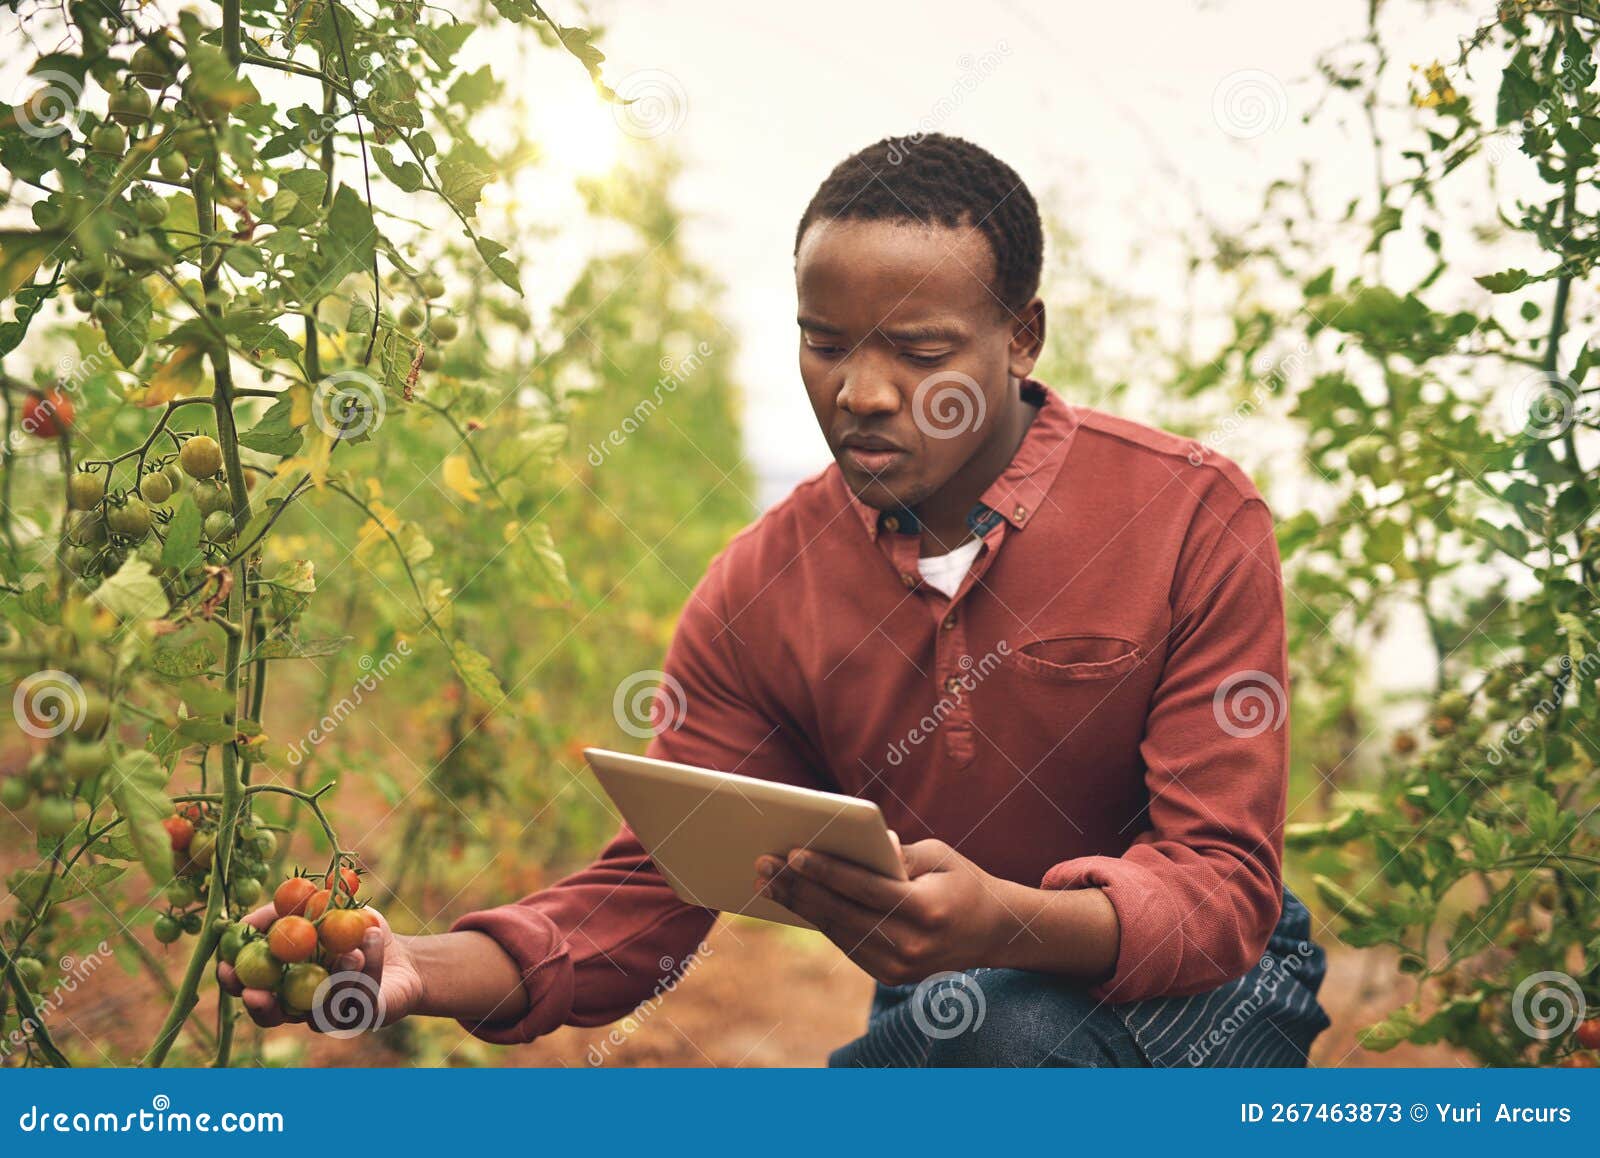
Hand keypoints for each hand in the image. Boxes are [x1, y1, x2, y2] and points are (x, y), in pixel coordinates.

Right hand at [216, 904, 425, 1030]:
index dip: (235, 983)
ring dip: (335, 977)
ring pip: (324, 1007)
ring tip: (346, 952)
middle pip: (274, 1016)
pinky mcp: (365, 1015)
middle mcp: (303, 1008)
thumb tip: (241, 922)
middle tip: (256, 992)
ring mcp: (333, 1015)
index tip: (225, 968)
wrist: (401, 954)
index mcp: (285, 985)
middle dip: (262, 1006)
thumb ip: (280, 914)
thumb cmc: (351, 931)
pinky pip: (361, 995)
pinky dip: (368, 964)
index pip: (251, 991)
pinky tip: (371, 939)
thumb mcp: (316, 909)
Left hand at [755, 837, 1011, 985]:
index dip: (827, 871)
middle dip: (798, 888)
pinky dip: (818, 920)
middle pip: (841, 913)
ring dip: (799, 905)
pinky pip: (845, 943)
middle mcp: (911, 945)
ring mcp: (899, 967)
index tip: (793, 853)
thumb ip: (897, 852)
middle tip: (764, 864)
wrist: (994, 933)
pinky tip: (793, 899)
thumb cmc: (962, 882)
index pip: (865, 889)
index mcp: (926, 910)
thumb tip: (859, 843)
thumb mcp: (939, 856)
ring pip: (837, 932)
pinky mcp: (889, 976)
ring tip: (768, 881)